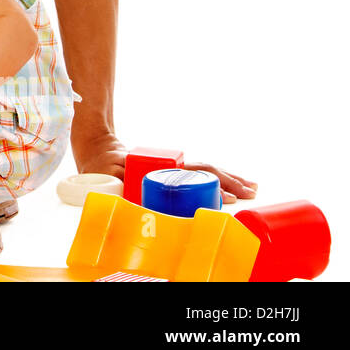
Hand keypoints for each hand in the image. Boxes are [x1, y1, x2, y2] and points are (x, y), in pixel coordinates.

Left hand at [71, 128, 258, 204]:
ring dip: (229, 179)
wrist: (98, 149)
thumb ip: (124, 187)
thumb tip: (137, 199)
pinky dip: (218, 179)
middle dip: (229, 182)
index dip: (211, 186)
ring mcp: (174, 168)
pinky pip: (199, 174)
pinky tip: (234, 187)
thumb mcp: (113, 175)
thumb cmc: (105, 164)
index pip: (193, 176)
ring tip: (251, 188)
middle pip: (205, 171)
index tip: (228, 198)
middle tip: (249, 194)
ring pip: (206, 171)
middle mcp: (171, 166)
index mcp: (161, 167)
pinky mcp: (174, 172)